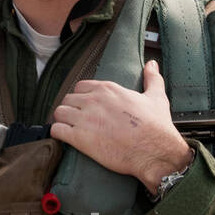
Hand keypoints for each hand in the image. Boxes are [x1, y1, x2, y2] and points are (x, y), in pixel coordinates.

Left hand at [50, 59, 194, 192]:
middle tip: (77, 121)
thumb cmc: (157, 126)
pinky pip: (56, 130)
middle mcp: (93, 101)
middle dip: (70, 110)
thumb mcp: (157, 97)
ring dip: (62, 121)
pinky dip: (57, 134)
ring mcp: (85, 118)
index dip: (81, 98)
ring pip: (59, 113)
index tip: (85, 108)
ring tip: (70, 129)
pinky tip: (65, 139)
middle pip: (67, 99)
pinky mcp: (79, 138)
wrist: (156, 151)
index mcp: (108, 89)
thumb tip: (152, 64)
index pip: (80, 87)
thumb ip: (152, 78)